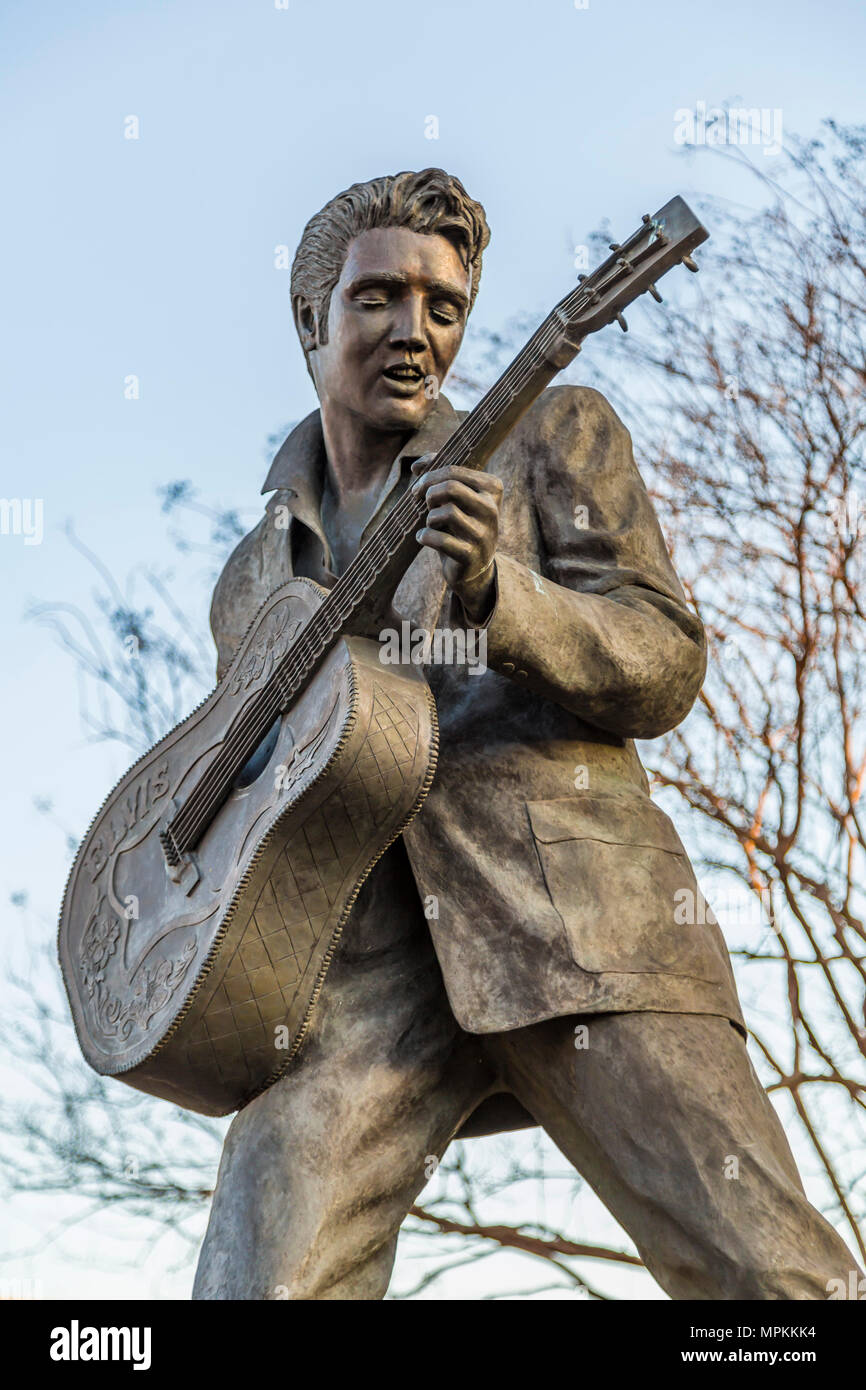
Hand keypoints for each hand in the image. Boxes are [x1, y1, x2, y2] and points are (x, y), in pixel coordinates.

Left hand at [411, 455, 501, 621]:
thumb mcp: (454, 496)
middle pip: (450, 487)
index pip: (453, 471)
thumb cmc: (460, 523)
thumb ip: (437, 472)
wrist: (474, 566)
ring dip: (430, 518)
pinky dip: (425, 536)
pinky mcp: (471, 556)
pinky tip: (423, 538)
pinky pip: (440, 539)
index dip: (428, 477)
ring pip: (446, 512)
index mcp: (492, 488)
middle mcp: (492, 509)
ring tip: (431, 524)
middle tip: (426, 505)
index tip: (418, 489)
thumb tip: (416, 465)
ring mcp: (483, 534)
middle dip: (430, 494)